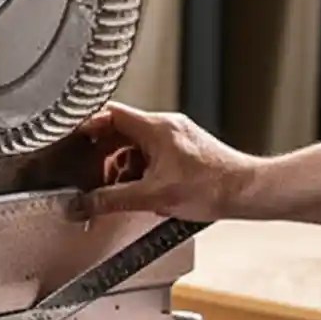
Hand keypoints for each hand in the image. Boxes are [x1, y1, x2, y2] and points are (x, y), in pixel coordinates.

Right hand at [77, 103, 263, 219]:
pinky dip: (139, 171)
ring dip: (122, 166)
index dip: (87, 127)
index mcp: (156, 128)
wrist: (247, 193)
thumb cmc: (212, 188)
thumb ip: (111, 200)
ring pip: (135, 145)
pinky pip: (150, 155)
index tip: (73, 142)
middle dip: (104, 155)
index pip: (110, 114)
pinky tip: (142, 192)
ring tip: (120, 189)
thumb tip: (82, 205)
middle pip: (120, 131)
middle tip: (93, 176)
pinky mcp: (184, 151)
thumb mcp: (153, 197)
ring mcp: (176, 137)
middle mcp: (166, 126)